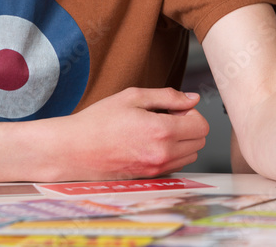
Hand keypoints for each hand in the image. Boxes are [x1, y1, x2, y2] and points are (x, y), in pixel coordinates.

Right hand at [61, 87, 208, 179]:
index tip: (174, 110)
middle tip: (165, 119)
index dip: (191, 114)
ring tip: (156, 132)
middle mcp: (162, 154)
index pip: (202, 126)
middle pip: (199, 142)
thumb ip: (168, 96)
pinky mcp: (148, 178)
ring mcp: (155, 169)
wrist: (73, 150)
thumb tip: (192, 98)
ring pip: (189, 156)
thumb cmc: (99, 121)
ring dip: (181, 143)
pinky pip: (174, 166)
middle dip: (188, 127)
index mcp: (162, 131)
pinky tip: (149, 144)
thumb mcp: (133, 97)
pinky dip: (170, 155)